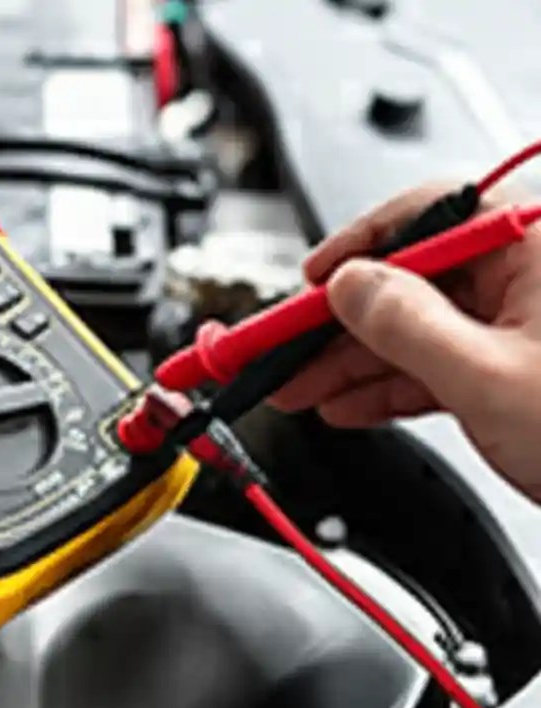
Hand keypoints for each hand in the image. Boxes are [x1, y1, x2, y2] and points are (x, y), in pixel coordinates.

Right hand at [269, 183, 540, 501]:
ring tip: (297, 387)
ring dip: (354, 361)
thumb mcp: (489, 378)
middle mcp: (530, 269)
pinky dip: (392, 384)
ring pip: (418, 324)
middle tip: (280, 349)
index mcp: (535, 241)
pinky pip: (439, 359)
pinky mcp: (518, 363)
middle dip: (339, 323)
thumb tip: (347, 286)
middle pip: (409, 278)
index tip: (306, 283)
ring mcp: (524, 319)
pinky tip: (348, 403)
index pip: (424, 216)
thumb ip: (404, 324)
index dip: (353, 248)